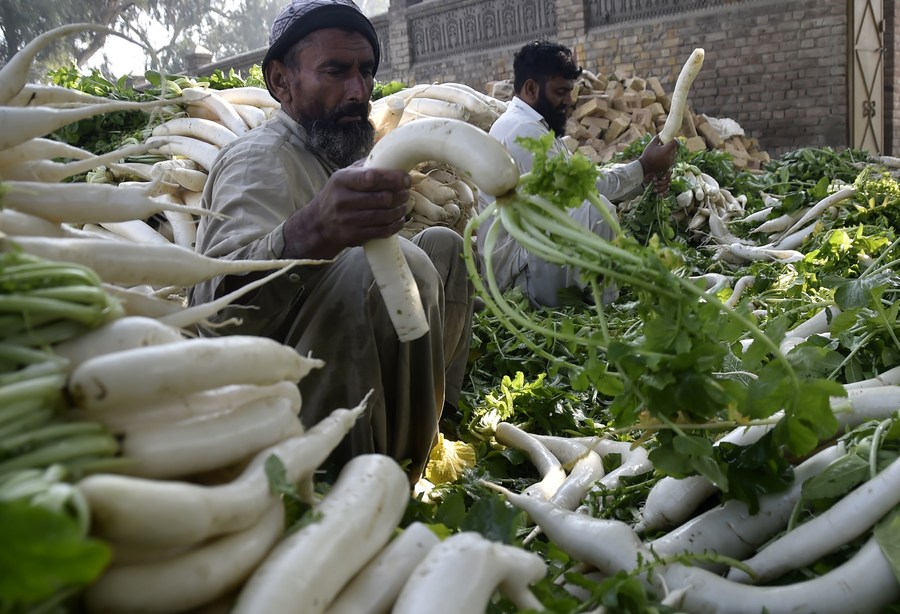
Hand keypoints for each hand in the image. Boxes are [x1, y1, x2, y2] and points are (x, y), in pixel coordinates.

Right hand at [282, 166, 410, 258]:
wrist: (318, 223)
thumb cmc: (338, 194)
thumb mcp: (344, 176)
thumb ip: (365, 166)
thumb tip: (391, 155)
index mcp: (341, 180)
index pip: (371, 178)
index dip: (393, 178)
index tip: (406, 179)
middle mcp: (343, 200)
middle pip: (382, 198)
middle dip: (401, 195)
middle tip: (407, 192)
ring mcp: (348, 220)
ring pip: (385, 215)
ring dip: (400, 210)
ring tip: (404, 205)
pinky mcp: (354, 236)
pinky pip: (382, 230)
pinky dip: (396, 225)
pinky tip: (399, 219)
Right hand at [639, 134, 678, 174]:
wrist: (644, 167)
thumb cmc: (647, 154)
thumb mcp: (651, 144)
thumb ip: (657, 138)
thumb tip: (661, 134)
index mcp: (666, 150)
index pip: (676, 143)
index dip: (674, 140)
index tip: (671, 139)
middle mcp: (669, 157)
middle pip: (675, 149)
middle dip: (671, 146)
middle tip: (666, 145)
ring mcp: (669, 162)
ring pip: (674, 155)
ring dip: (671, 152)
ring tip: (664, 152)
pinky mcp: (668, 166)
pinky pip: (671, 160)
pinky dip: (669, 158)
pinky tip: (663, 157)